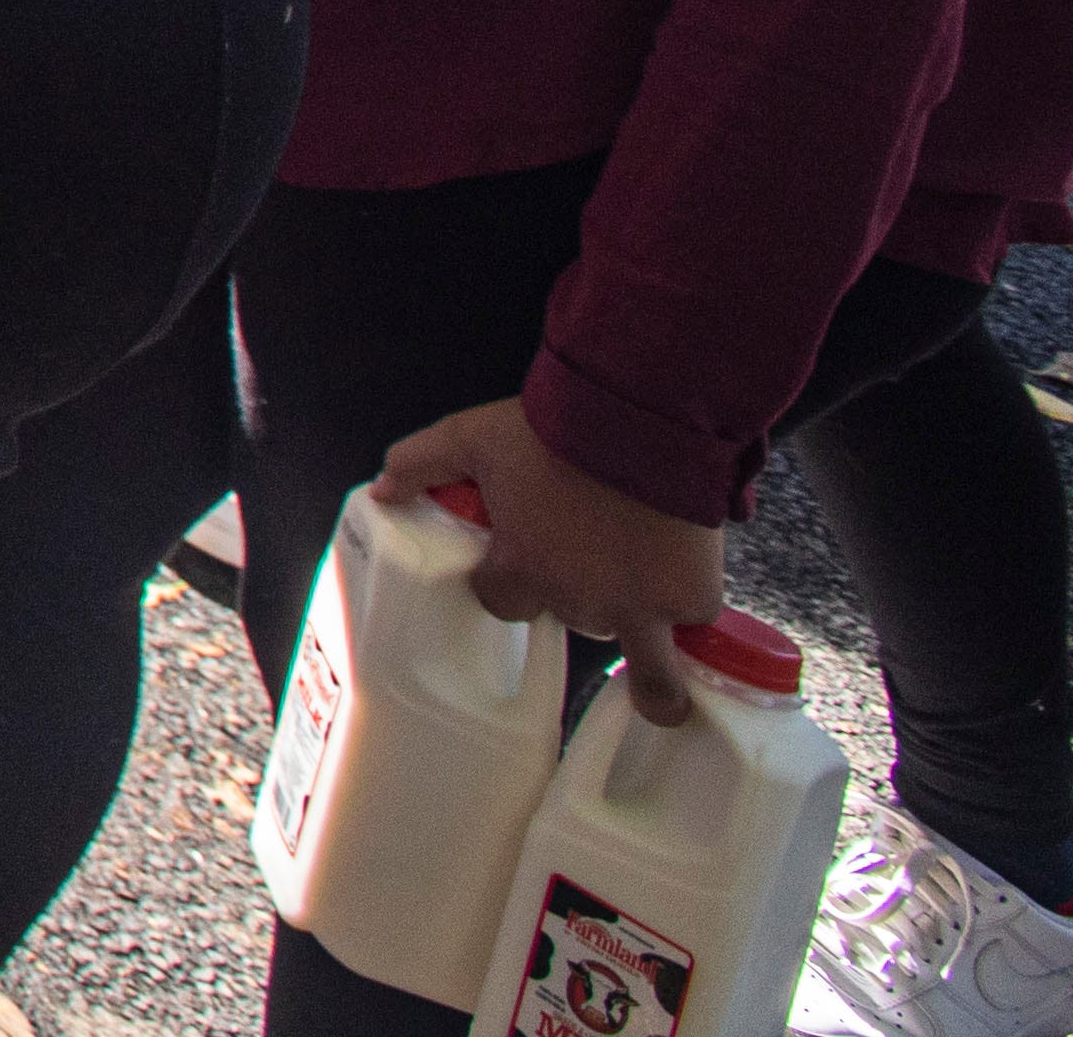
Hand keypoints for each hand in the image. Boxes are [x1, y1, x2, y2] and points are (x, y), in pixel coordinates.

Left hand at [386, 397, 726, 717]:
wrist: (641, 421)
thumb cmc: (553, 429)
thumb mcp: (470, 437)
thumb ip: (419, 464)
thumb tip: (382, 490)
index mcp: (522, 571)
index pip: (501, 603)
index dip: (509, 582)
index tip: (520, 560)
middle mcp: (578, 602)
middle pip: (569, 617)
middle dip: (576, 595)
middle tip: (591, 556)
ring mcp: (639, 609)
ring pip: (638, 651)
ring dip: (640, 633)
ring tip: (649, 636)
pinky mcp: (690, 600)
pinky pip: (689, 624)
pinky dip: (688, 609)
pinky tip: (689, 598)